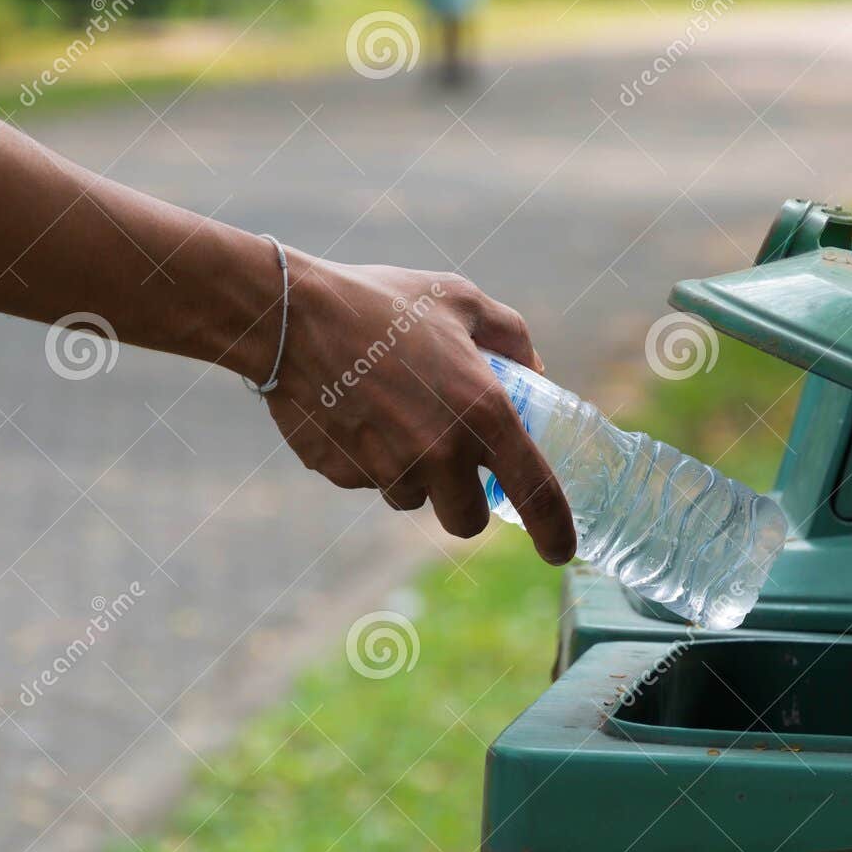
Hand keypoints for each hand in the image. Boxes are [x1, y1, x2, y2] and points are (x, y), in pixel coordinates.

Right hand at [260, 252, 577, 564]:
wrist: (291, 314)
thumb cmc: (383, 300)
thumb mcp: (461, 299)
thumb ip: (510, 336)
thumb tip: (534, 371)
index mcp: (483, 412)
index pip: (535, 493)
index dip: (555, 531)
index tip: (561, 552)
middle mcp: (441, 452)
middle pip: (466, 519)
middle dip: (463, 501)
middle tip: (452, 461)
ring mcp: (389, 470)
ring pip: (413, 498)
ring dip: (412, 473)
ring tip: (390, 413)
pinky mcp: (343, 475)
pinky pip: (368, 481)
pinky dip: (368, 457)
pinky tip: (353, 410)